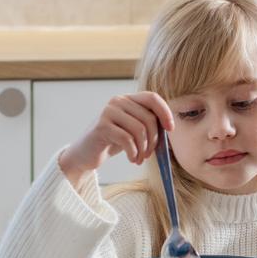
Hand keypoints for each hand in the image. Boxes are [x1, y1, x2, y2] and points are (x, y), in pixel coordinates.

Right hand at [55, 92, 174, 186]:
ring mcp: (108, 111)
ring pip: (139, 129)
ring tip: (140, 159)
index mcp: (128, 99)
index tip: (170, 129)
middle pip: (148, 118)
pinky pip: (127, 139)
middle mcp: (118, 101)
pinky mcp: (102, 126)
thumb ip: (147, 124)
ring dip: (143, 149)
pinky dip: (133, 152)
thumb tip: (170, 129)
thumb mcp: (132, 130)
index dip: (165, 112)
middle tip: (149, 155)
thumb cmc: (113, 142)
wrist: (85, 154)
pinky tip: (132, 159)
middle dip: (154, 140)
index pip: (152, 97)